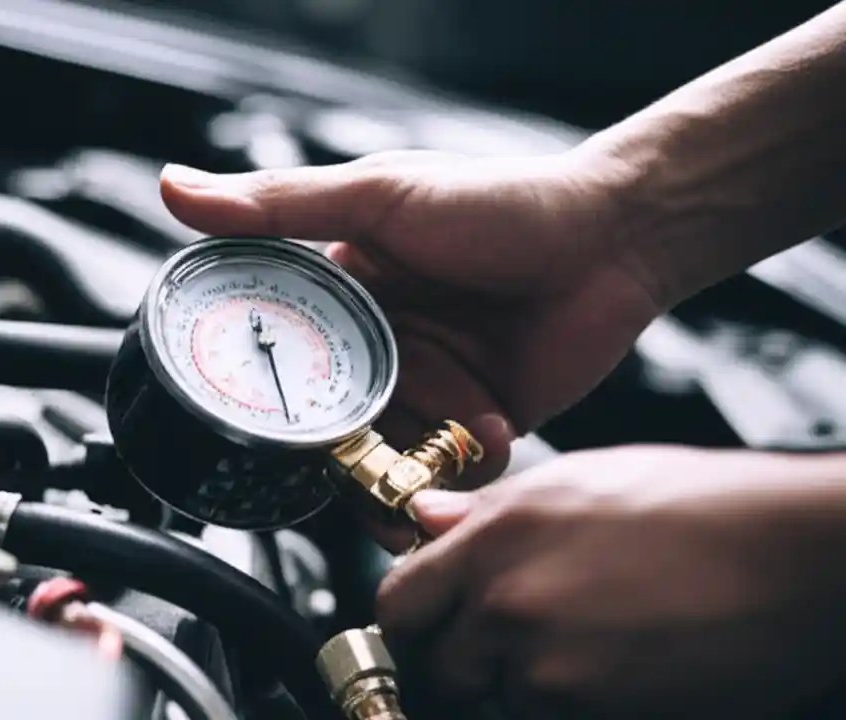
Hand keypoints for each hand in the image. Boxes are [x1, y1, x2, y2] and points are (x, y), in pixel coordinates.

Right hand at [160, 150, 660, 547]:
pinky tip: (486, 431)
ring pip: (381, 458)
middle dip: (343, 446)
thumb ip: (278, 204)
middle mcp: (373, 347)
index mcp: (337, 294)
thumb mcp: (379, 195)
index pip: (277, 356)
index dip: (272, 391)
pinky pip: (443, 472)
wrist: (616, 239)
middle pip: (325, 424)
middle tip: (364, 442)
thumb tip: (174, 188)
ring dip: (406, 462)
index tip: (280, 410)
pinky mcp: (472, 425)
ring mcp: (424, 388)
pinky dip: (460, 470)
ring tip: (440, 438)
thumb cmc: (501, 202)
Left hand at [377, 446, 845, 718]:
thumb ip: (488, 510)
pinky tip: (610, 675)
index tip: (431, 621)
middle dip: (463, 659)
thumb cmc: (703, 508)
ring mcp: (548, 669)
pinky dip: (563, 708)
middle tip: (507, 644)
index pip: (399, 600)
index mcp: (496, 537)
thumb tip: (430, 521)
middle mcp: (508, 603)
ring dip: (518, 687)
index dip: (414, 616)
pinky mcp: (591, 715)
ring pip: (494, 700)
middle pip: (439, 664)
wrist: (795, 557)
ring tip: (581, 651)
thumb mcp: (580, 481)